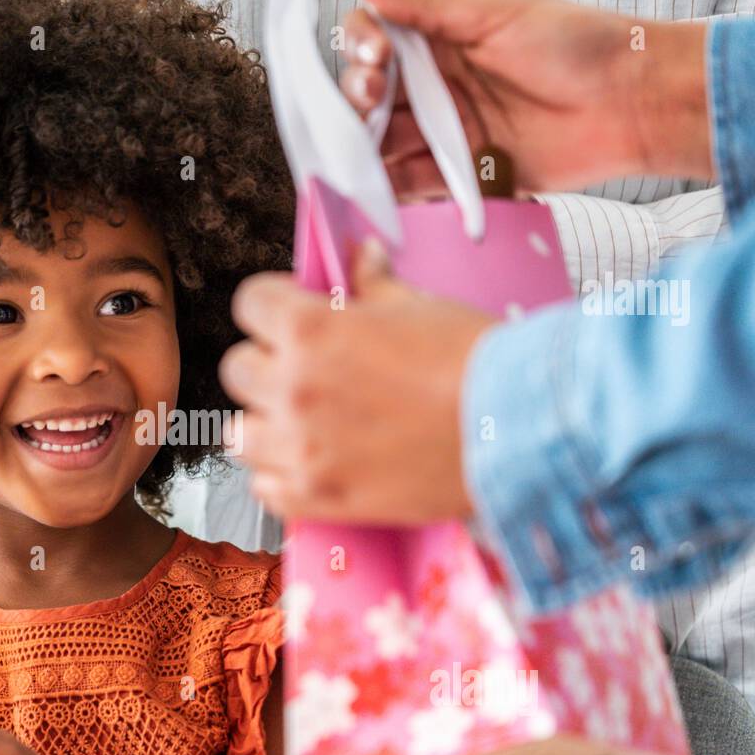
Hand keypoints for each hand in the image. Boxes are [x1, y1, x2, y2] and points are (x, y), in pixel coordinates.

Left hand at [220, 236, 492, 525]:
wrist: (516, 430)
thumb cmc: (475, 362)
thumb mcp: (419, 306)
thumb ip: (373, 284)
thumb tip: (360, 256)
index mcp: (311, 329)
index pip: (251, 303)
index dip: (272, 305)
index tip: (290, 315)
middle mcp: (293, 387)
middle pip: (238, 368)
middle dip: (267, 363)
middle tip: (304, 370)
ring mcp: (301, 447)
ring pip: (242, 433)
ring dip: (267, 423)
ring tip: (303, 422)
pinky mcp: (319, 497)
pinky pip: (265, 488)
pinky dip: (281, 477)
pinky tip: (312, 464)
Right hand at [340, 0, 710, 195]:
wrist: (628, 105)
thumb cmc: (574, 46)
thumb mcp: (496, 11)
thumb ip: (428, 5)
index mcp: (440, 38)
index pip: (376, 40)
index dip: (362, 48)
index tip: (373, 57)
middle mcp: (437, 84)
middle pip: (371, 95)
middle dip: (358, 99)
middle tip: (370, 100)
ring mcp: (448, 130)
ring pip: (384, 140)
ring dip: (367, 144)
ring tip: (367, 146)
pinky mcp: (462, 172)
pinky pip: (413, 182)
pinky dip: (391, 187)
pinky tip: (377, 184)